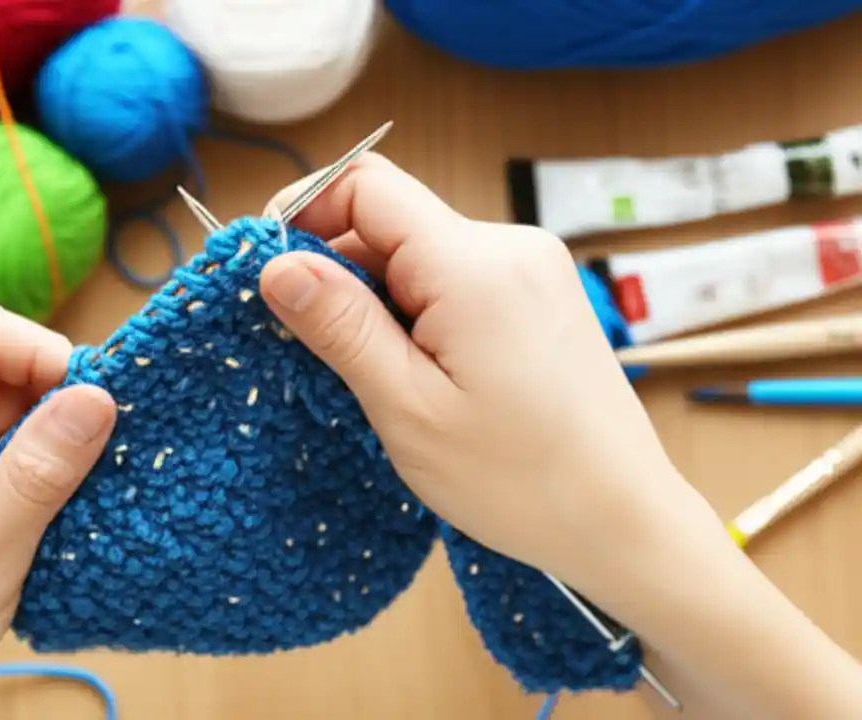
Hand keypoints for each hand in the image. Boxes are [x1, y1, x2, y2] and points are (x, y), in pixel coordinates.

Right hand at [259, 154, 861, 718]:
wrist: (621, 519)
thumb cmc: (518, 479)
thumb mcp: (407, 408)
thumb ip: (340, 325)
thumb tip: (276, 265)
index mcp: (473, 266)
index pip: (364, 183)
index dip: (304, 211)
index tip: (271, 274)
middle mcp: (509, 246)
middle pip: (389, 218)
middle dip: (337, 269)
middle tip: (315, 348)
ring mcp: (530, 268)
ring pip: (418, 251)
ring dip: (376, 297)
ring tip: (377, 377)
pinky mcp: (538, 293)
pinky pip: (453, 276)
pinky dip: (416, 310)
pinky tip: (418, 373)